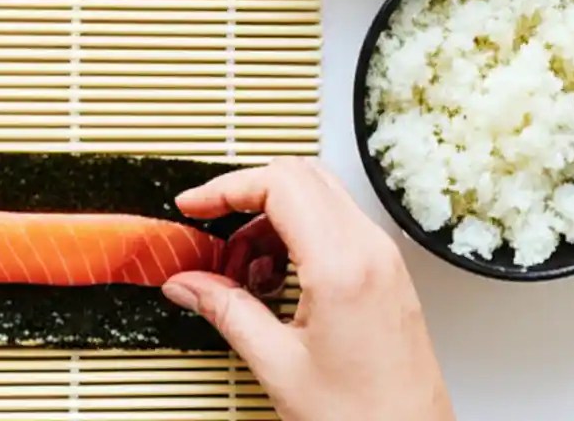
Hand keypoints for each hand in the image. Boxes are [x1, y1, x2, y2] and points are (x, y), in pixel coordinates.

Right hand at [163, 158, 453, 420]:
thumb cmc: (363, 418)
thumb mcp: (278, 365)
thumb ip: (226, 312)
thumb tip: (187, 283)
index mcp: (343, 267)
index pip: (280, 184)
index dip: (227, 187)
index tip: (194, 205)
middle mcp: (371, 252)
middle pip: (300, 177)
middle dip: (246, 194)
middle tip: (210, 226)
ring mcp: (384, 260)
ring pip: (319, 197)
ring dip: (270, 218)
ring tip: (242, 271)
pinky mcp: (386, 274)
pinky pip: (335, 226)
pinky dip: (296, 236)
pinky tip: (273, 281)